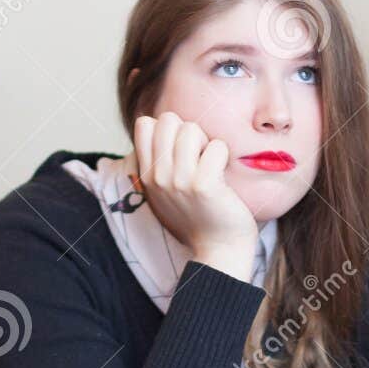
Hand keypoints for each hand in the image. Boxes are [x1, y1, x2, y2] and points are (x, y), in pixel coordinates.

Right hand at [133, 113, 258, 274]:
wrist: (219, 248)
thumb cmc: (199, 215)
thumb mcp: (166, 190)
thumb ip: (160, 162)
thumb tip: (160, 124)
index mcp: (147, 175)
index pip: (144, 124)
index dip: (167, 128)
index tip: (180, 149)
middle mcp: (158, 176)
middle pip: (168, 119)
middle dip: (188, 131)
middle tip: (198, 156)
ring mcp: (179, 181)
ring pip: (191, 129)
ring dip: (207, 142)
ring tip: (210, 165)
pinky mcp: (203, 185)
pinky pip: (216, 146)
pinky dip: (224, 155)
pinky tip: (222, 175)